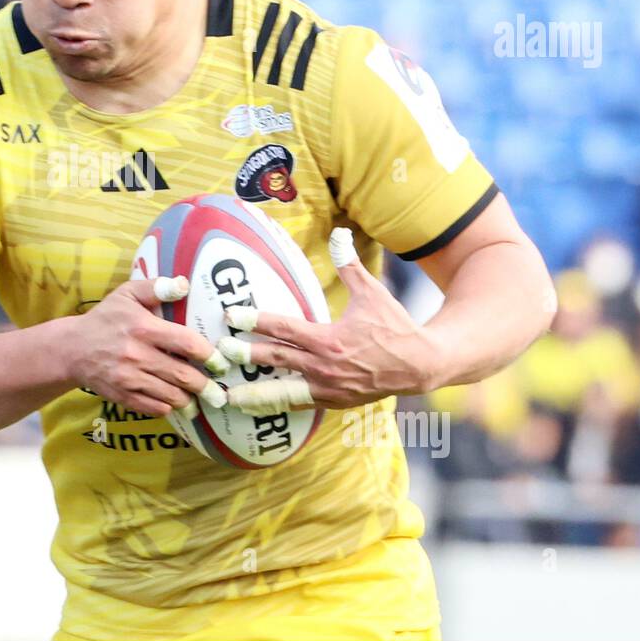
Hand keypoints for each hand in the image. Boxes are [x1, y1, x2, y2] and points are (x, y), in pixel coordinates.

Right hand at [68, 277, 229, 419]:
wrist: (71, 349)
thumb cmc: (105, 319)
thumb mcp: (127, 294)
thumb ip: (157, 287)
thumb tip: (185, 284)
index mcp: (143, 328)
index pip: (186, 343)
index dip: (208, 354)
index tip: (220, 362)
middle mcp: (137, 355)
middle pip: (182, 375)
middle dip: (205, 385)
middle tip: (218, 390)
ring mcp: (129, 379)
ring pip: (171, 396)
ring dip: (189, 400)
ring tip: (200, 399)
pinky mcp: (122, 396)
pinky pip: (153, 408)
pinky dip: (168, 408)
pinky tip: (174, 403)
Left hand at [215, 230, 440, 409]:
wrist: (421, 365)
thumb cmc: (395, 326)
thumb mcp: (372, 293)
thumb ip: (350, 264)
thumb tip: (340, 233)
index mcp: (329, 339)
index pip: (283, 329)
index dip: (255, 321)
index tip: (231, 316)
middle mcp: (324, 366)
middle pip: (275, 359)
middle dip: (245, 355)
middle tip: (218, 351)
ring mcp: (328, 388)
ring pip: (282, 391)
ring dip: (253, 393)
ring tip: (227, 396)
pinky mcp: (334, 401)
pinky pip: (299, 405)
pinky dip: (277, 406)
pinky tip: (257, 407)